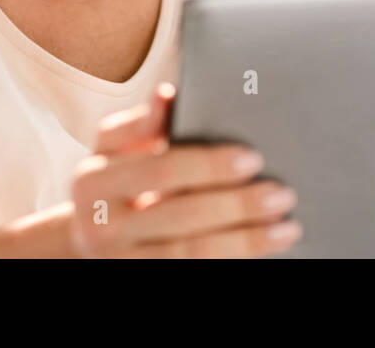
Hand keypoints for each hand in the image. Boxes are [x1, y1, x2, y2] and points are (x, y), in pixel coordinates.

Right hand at [68, 82, 301, 257]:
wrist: (87, 240)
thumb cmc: (114, 182)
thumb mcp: (114, 150)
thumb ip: (141, 125)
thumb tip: (168, 94)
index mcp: (93, 181)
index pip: (161, 170)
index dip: (210, 165)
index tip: (253, 157)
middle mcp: (99, 227)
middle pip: (182, 216)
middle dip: (239, 205)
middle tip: (282, 193)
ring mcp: (119, 262)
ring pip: (192, 254)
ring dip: (247, 240)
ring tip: (287, 226)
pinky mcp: (140, 281)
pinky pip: (193, 272)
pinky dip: (234, 260)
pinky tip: (265, 250)